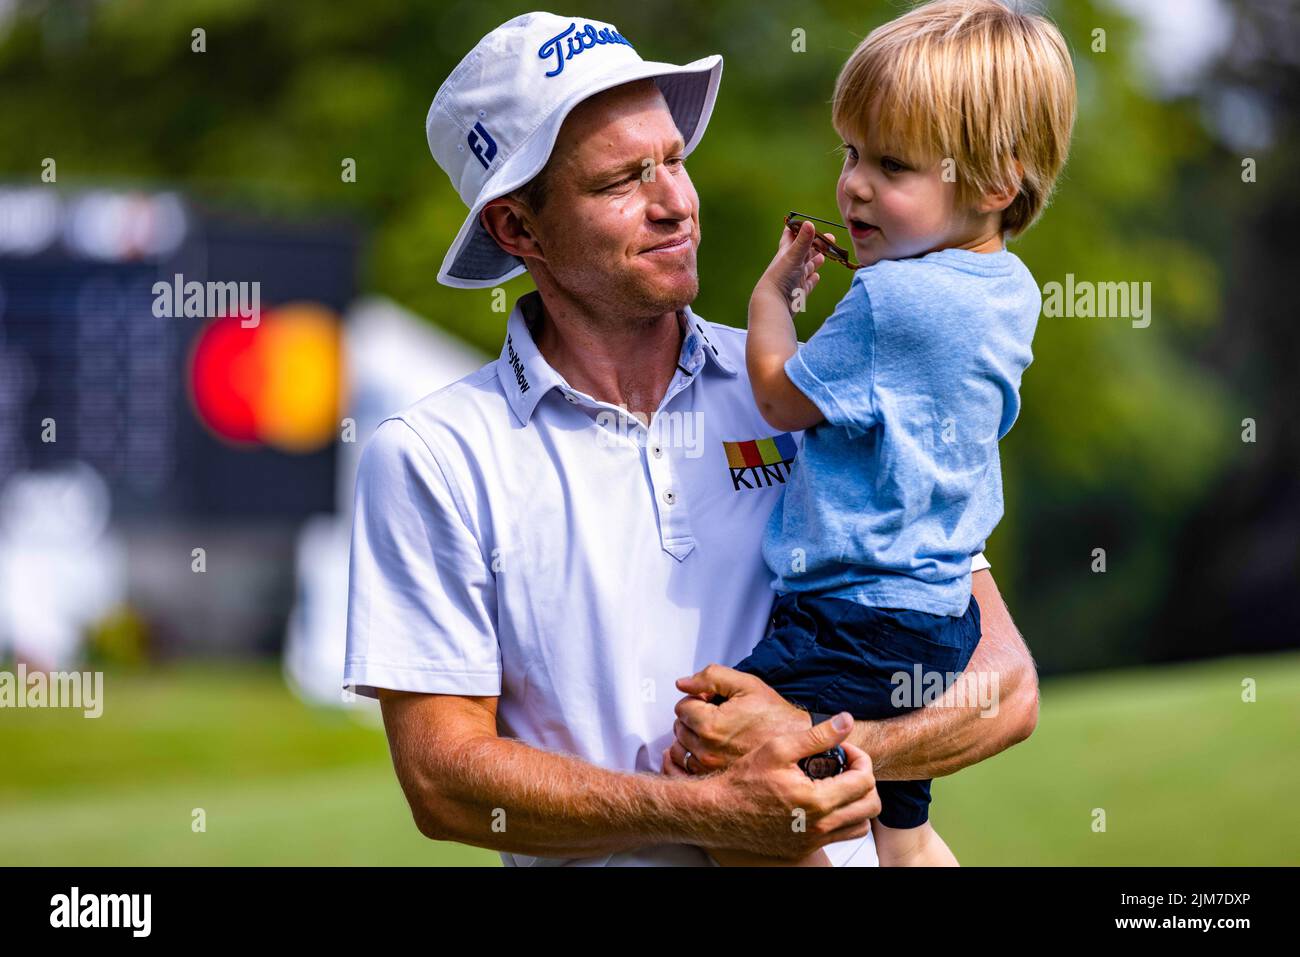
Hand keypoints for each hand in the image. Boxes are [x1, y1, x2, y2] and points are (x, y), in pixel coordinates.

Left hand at [664, 664, 814, 774]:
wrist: (797, 744)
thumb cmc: (775, 715)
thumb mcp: (746, 684)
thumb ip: (710, 677)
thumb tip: (683, 683)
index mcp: (711, 725)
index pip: (683, 706)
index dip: (700, 698)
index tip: (716, 700)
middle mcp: (706, 750)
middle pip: (680, 726)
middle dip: (695, 716)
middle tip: (720, 714)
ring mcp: (709, 767)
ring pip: (680, 746)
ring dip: (692, 735)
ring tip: (718, 730)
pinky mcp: (714, 779)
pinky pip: (685, 766)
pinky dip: (692, 754)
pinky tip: (710, 746)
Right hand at [676, 712, 877, 860]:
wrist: (719, 811)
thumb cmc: (744, 779)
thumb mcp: (779, 749)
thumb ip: (818, 736)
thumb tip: (846, 721)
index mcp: (817, 801)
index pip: (864, 781)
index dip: (860, 758)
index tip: (844, 749)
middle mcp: (819, 826)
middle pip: (871, 806)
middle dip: (865, 780)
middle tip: (846, 766)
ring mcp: (813, 841)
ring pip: (860, 826)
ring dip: (857, 803)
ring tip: (837, 783)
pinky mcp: (804, 849)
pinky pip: (839, 836)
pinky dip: (841, 818)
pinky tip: (822, 800)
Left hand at [754, 219, 832, 306]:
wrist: (774, 304)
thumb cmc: (781, 277)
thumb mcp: (793, 256)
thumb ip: (803, 241)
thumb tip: (810, 223)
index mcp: (786, 252)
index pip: (791, 235)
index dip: (798, 228)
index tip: (806, 222)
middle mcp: (790, 264)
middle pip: (805, 250)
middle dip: (816, 244)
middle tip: (830, 238)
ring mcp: (795, 278)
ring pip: (807, 266)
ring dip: (815, 260)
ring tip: (824, 255)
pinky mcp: (799, 291)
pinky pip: (808, 283)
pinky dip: (812, 279)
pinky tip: (816, 276)